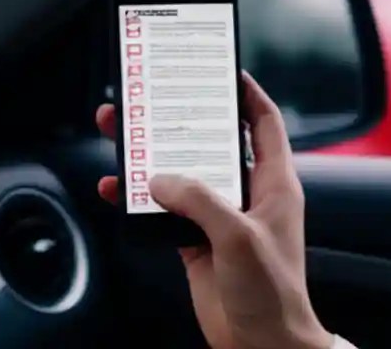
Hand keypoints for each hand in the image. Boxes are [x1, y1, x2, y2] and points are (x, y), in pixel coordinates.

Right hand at [96, 72, 332, 348]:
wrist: (262, 344)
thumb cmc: (272, 292)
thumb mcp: (238, 236)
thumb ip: (200, 200)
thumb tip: (162, 178)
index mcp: (273, 183)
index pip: (263, 123)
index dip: (246, 93)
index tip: (223, 69)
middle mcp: (246, 195)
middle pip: (210, 143)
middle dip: (179, 118)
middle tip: (150, 97)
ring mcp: (218, 219)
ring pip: (180, 174)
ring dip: (151, 156)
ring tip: (121, 132)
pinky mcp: (194, 243)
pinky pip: (162, 210)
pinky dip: (138, 199)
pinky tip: (117, 189)